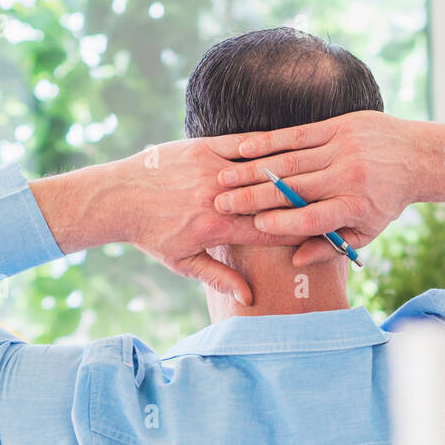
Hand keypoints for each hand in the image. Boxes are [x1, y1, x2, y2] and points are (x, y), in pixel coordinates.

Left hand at [31, 134, 305, 302]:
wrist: (118, 197)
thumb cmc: (151, 234)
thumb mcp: (183, 263)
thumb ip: (220, 278)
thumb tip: (250, 299)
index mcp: (216, 228)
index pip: (268, 230)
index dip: (296, 232)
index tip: (319, 233)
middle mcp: (216, 197)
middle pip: (270, 200)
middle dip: (298, 203)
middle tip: (326, 201)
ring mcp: (209, 168)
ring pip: (259, 170)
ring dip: (286, 172)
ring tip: (312, 175)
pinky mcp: (201, 146)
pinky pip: (241, 145)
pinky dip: (262, 148)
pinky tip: (283, 148)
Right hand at [211, 112, 444, 264]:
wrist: (415, 156)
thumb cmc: (386, 201)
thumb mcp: (366, 231)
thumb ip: (331, 246)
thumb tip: (297, 260)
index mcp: (354, 207)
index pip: (311, 219)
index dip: (282, 224)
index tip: (255, 227)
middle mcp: (347, 177)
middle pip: (292, 190)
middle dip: (254, 197)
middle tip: (222, 204)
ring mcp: (342, 149)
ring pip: (289, 162)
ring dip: (253, 171)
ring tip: (223, 179)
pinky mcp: (338, 127)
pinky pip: (297, 135)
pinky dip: (269, 142)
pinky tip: (244, 148)